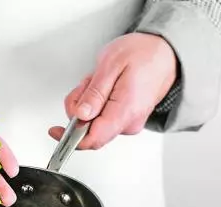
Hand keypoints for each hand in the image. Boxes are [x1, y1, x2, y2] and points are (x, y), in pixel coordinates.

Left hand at [49, 33, 176, 149]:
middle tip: (89, 83)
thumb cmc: (143, 54)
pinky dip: (96, 102)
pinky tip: (105, 87)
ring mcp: (128, 122)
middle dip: (80, 107)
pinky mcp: (126, 119)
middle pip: (88, 129)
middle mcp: (128, 122)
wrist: (166, 52)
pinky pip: (102, 117)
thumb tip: (80, 116)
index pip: (93, 139)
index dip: (69, 138)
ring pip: (93, 122)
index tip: (55, 131)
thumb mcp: (111, 65)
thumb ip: (94, 93)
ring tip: (100, 81)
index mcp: (125, 111)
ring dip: (88, 102)